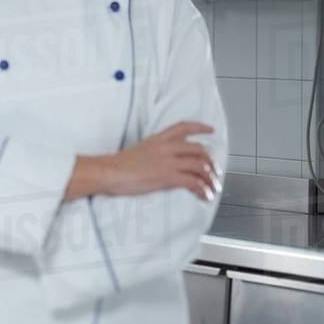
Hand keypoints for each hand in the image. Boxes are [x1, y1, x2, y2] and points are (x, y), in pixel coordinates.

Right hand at [103, 122, 220, 203]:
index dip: (200, 127)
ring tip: (212, 189)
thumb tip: (165, 160)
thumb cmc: (119, 165)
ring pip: (201, 166)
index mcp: (158, 139)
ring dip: (210, 179)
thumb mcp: (140, 150)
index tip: (211, 130)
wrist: (109, 172)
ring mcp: (168, 161)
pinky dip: (202, 190)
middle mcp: (166, 147)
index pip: (184, 127)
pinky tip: (204, 196)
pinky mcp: (168, 176)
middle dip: (211, 163)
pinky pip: (194, 182)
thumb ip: (155, 151)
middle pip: (199, 150)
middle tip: (214, 173)